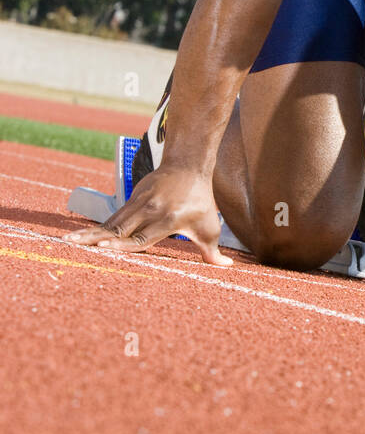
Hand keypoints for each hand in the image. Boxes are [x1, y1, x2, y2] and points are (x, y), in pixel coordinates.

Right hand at [63, 165, 232, 266]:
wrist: (188, 166)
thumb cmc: (201, 200)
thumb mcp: (209, 227)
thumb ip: (212, 252)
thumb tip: (227, 268)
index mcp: (168, 219)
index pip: (142, 237)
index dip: (123, 245)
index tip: (104, 249)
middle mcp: (150, 210)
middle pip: (119, 229)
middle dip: (96, 239)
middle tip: (73, 246)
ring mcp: (139, 202)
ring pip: (112, 221)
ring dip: (91, 232)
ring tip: (69, 241)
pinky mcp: (133, 197)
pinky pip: (114, 215)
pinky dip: (99, 226)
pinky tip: (83, 235)